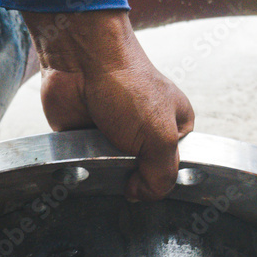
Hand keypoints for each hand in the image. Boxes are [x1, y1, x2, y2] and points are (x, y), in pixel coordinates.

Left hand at [22, 10, 194, 200]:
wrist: (81, 61)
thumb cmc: (127, 84)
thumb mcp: (161, 137)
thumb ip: (161, 176)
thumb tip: (140, 196)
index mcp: (175, 126)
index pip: (174, 170)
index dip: (160, 181)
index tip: (149, 183)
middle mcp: (146, 131)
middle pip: (142, 174)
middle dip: (132, 178)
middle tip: (125, 167)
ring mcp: (115, 135)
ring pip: (112, 172)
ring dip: (105, 171)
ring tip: (101, 157)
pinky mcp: (85, 138)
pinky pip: (86, 165)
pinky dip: (82, 166)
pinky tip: (82, 158)